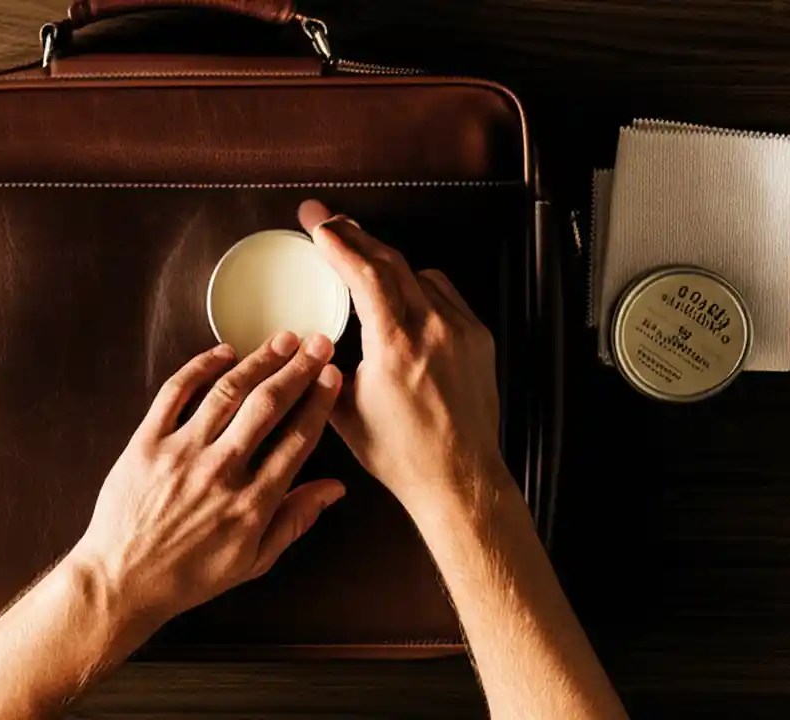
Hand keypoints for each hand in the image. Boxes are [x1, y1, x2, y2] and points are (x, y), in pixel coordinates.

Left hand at [70, 332, 345, 623]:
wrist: (123, 580)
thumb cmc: (188, 575)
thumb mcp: (253, 562)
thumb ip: (295, 520)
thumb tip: (334, 488)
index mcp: (252, 503)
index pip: (297, 439)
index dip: (319, 402)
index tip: (332, 376)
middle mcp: (220, 472)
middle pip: (268, 406)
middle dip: (298, 369)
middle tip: (317, 344)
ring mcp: (181, 454)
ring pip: (227, 392)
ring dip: (258, 361)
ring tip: (281, 340)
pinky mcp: (146, 444)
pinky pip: (175, 394)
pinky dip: (200, 367)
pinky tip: (223, 352)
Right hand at [298, 200, 506, 512]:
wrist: (459, 478)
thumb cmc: (404, 454)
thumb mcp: (345, 411)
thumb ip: (327, 367)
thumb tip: (312, 341)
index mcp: (396, 346)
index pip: (367, 274)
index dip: (339, 242)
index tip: (318, 225)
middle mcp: (433, 330)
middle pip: (392, 260)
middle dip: (355, 235)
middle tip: (327, 221)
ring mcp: (461, 330)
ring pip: (418, 273)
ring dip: (386, 260)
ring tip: (358, 252)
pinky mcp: (478, 338)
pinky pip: (444, 294)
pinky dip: (417, 284)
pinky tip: (401, 289)